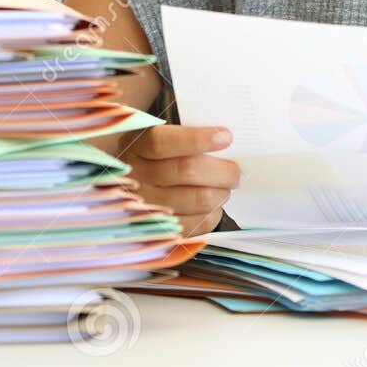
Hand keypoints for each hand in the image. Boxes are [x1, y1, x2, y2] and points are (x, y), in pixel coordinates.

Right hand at [120, 124, 241, 237]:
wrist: (130, 189)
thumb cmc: (154, 158)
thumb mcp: (158, 136)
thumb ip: (184, 135)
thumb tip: (224, 139)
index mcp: (135, 146)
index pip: (162, 143)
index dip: (197, 139)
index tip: (226, 137)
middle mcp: (135, 178)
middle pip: (187, 171)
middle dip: (223, 170)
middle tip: (236, 171)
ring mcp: (145, 207)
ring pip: (197, 199)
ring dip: (221, 193)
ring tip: (225, 187)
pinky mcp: (159, 232)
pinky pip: (196, 224)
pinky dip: (213, 214)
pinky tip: (213, 205)